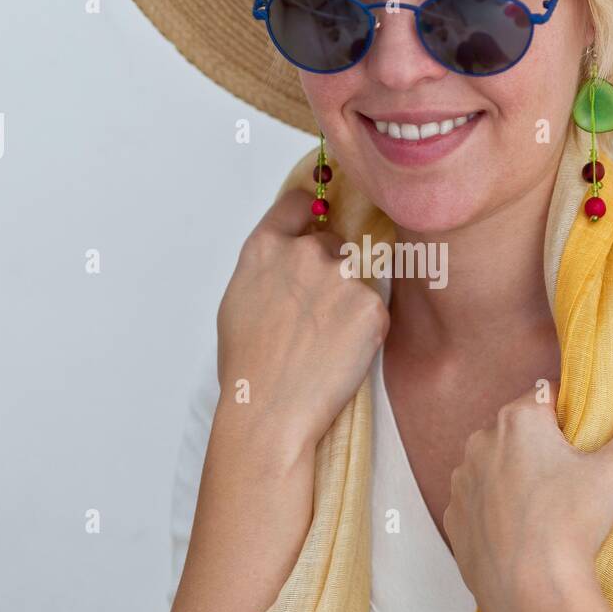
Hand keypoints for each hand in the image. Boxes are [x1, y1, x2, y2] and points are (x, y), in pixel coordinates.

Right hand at [216, 185, 389, 451]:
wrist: (271, 410)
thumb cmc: (247, 364)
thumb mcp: (239, 298)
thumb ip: (268, 265)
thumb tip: (289, 254)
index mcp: (265, 246)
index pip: (298, 201)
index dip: (309, 212)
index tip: (316, 222)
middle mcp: (304, 251)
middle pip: (331, 241)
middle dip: (328, 267)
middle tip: (315, 312)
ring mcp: (342, 276)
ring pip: (355, 275)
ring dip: (348, 297)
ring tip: (326, 339)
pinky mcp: (371, 305)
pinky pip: (373, 307)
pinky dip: (364, 327)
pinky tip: (341, 352)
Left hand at [442, 381, 612, 611]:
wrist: (531, 592)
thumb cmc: (573, 524)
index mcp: (518, 420)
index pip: (546, 397)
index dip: (567, 417)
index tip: (583, 443)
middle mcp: (480, 441)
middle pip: (517, 431)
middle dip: (540, 447)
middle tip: (570, 479)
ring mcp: (462, 481)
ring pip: (494, 466)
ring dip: (513, 476)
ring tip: (546, 508)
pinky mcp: (453, 517)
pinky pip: (477, 502)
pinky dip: (494, 510)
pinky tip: (520, 531)